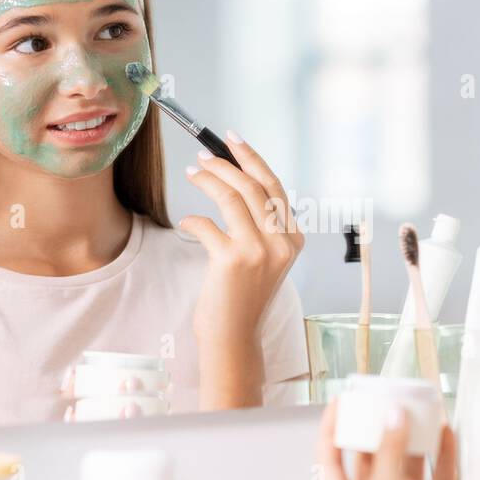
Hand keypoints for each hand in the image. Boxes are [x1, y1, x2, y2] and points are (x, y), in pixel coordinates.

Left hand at [180, 133, 303, 406]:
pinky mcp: (232, 260)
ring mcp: (258, 251)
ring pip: (232, 196)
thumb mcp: (265, 260)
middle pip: (253, 185)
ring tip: (192, 172)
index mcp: (293, 239)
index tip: (234, 141)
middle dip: (226, 163)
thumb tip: (237, 183)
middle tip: (204, 154)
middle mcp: (281, 243)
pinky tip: (186, 222)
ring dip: (208, 179)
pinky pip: (207, 224)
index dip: (253, 159)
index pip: (275, 187)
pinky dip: (192, 219)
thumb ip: (262, 227)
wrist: (234, 338)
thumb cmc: (243, 299)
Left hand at [315, 401, 475, 479]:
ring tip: (416, 411)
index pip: (330, 463)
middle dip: (377, 431)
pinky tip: (444, 434)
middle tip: (384, 402)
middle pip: (370, 462)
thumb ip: (390, 455)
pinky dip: (440, 457)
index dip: (332, 430)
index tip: (341, 403)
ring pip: (406, 468)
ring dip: (411, 441)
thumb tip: (392, 418)